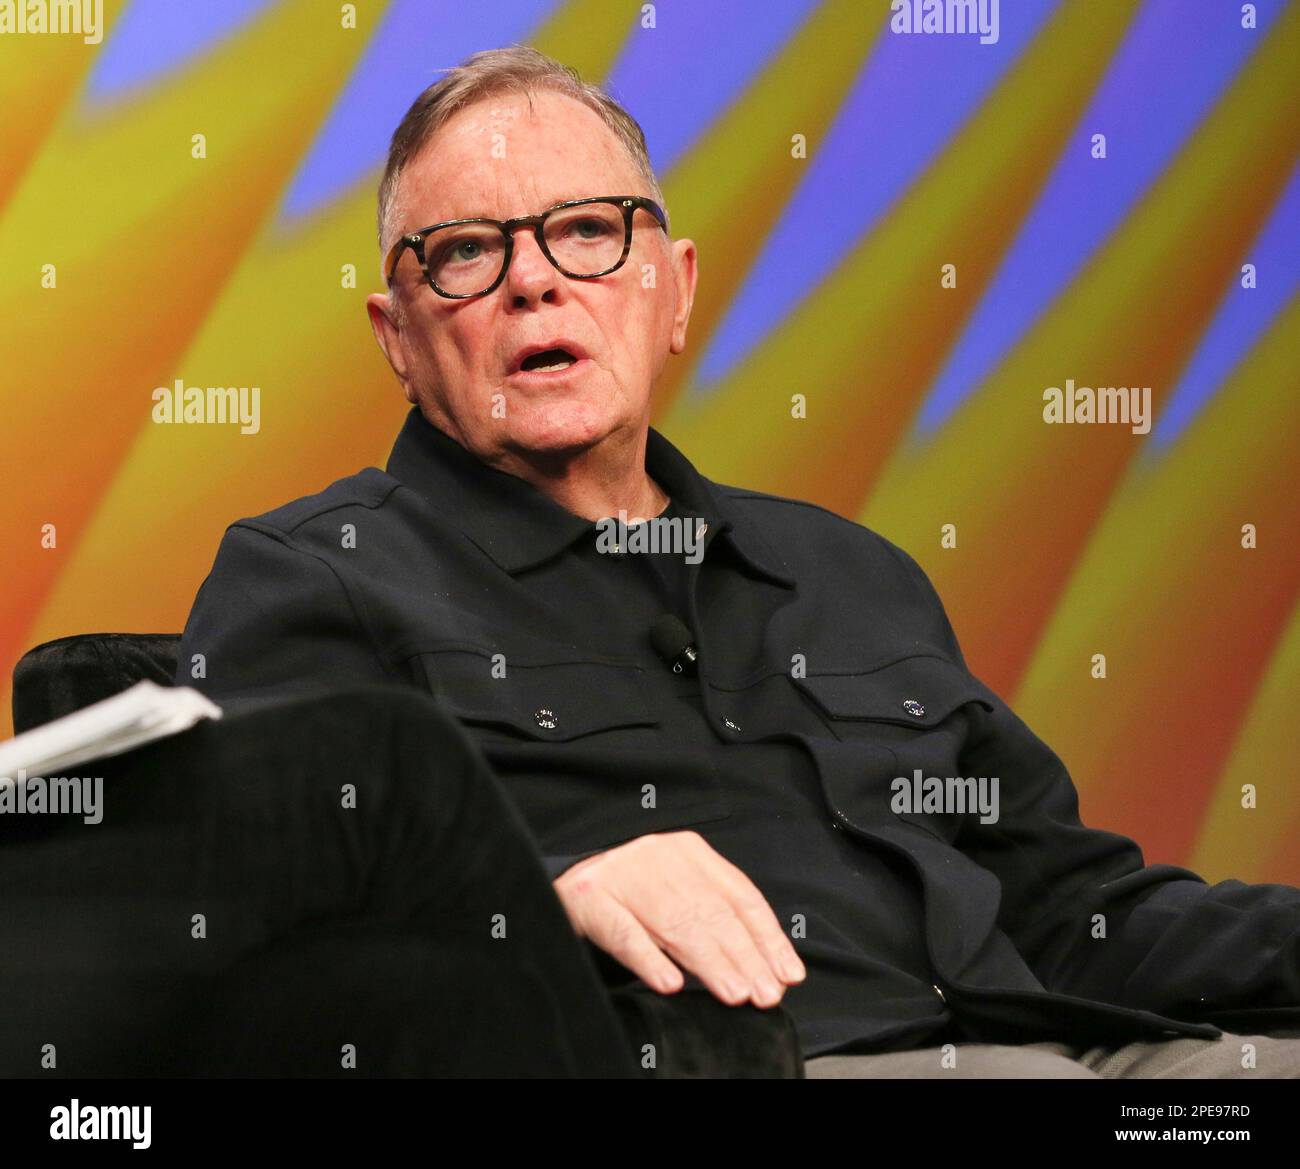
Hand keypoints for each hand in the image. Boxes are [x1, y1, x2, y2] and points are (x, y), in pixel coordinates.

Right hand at [552, 830, 805, 1007]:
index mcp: (688, 851)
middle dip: (744, 956)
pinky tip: (670, 983)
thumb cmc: (631, 896)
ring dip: (709, 962)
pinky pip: (625, 933)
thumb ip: (715, 918)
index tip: (787, 972)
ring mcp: (623, 874)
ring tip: (734, 992)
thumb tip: (767, 964)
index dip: (766, 936)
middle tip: (765, 991)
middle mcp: (658, 856)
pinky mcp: (590, 897)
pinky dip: (650, 959)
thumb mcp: (678, 892)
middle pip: (711, 911)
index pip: (739, 895)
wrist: (564, 885)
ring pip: (675, 922)